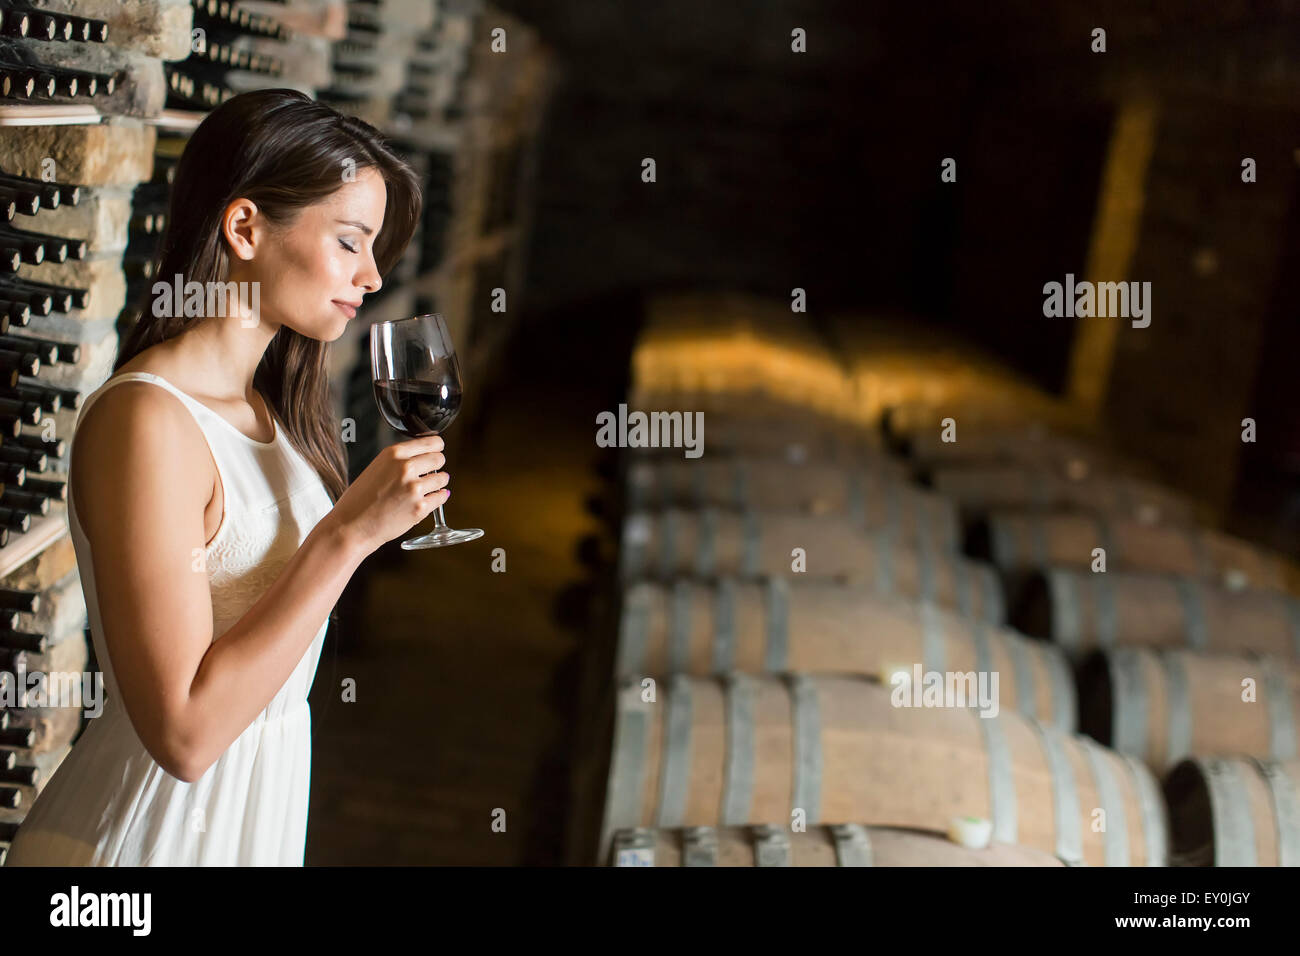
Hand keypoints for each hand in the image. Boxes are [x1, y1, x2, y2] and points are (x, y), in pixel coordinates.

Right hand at [327, 434, 448, 554]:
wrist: (352, 526)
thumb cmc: (360, 500)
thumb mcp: (376, 468)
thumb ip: (398, 461)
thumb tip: (423, 457)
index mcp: (393, 454)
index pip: (430, 442)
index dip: (437, 447)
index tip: (438, 450)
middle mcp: (405, 468)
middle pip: (439, 459)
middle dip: (437, 465)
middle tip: (431, 472)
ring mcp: (414, 488)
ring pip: (443, 478)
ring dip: (438, 483)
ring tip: (426, 489)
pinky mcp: (420, 507)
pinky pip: (441, 497)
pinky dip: (438, 498)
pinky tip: (427, 500)